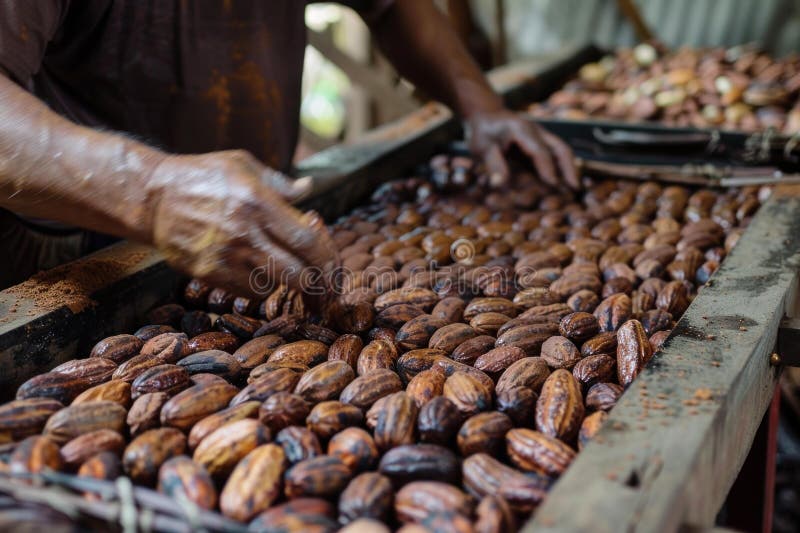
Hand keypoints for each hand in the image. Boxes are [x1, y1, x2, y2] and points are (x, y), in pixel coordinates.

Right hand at [145, 150, 338, 296]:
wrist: (151, 196)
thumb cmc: (202, 176)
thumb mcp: (242, 165)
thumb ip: (279, 183)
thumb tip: (308, 190)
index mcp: (257, 202)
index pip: (308, 241)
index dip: (328, 258)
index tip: (332, 262)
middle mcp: (244, 232)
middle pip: (298, 274)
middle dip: (317, 283)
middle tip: (324, 284)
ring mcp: (225, 256)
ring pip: (274, 287)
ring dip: (288, 285)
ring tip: (292, 276)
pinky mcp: (208, 273)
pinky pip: (248, 292)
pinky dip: (261, 287)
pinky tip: (261, 274)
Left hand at [465, 110, 578, 188]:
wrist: (487, 115)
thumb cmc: (483, 132)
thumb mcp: (482, 148)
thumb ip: (493, 164)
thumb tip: (499, 184)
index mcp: (522, 130)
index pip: (539, 151)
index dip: (547, 169)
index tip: (553, 184)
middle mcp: (536, 130)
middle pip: (560, 148)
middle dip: (569, 167)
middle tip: (575, 188)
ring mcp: (541, 135)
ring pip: (561, 149)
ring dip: (569, 167)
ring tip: (574, 187)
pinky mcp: (541, 142)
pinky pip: (556, 153)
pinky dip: (562, 166)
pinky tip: (565, 182)